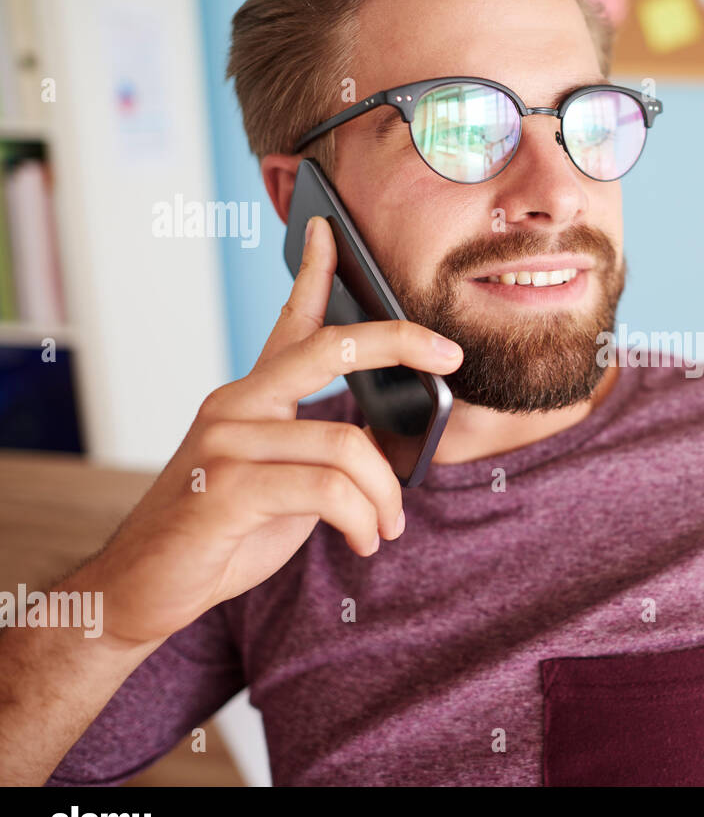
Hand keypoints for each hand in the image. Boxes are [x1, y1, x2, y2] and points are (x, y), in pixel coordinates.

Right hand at [83, 216, 461, 647]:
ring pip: (346, 445)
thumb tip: (383, 439)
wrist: (142, 587)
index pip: (289, 325)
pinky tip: (364, 542)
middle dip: (399, 342)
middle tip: (449, 359)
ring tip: (387, 527)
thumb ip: (319, 450)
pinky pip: (326, 490)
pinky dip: (361, 520)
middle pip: (330, 349)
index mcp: (250, 399)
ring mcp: (227, 444)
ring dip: (384, 495)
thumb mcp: (279, 480)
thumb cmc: (219, 532)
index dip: (313, 273)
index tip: (329, 229)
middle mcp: (234, 406)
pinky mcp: (226, 490)